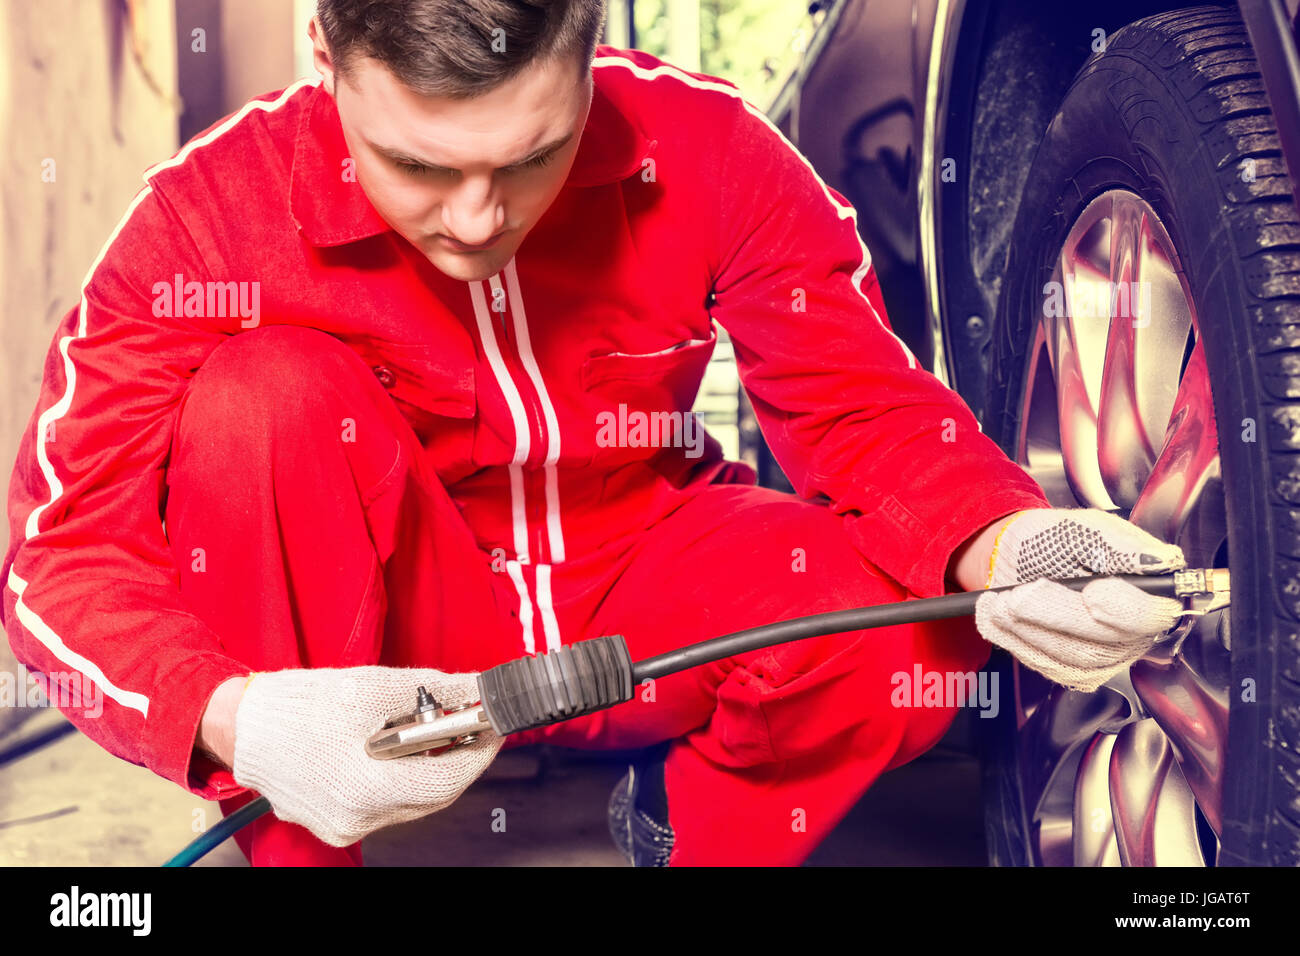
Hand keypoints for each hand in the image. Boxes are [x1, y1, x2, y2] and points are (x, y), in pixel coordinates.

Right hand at [231, 666, 503, 846]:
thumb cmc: (300, 706)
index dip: (479, 751)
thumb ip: (435, 691)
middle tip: (475, 725)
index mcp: (366, 789)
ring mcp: (344, 826)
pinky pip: (387, 803)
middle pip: (433, 795)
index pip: (448, 779)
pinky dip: (403, 778)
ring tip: (441, 732)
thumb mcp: (374, 687)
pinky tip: (405, 751)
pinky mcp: (335, 823)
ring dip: (432, 768)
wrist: (242, 727)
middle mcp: (357, 819)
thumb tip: (477, 689)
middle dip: (460, 759)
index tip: (496, 726)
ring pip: (412, 801)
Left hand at [973, 507, 1187, 691]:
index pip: (1153, 615)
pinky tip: (997, 617)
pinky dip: (1014, 639)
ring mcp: (1104, 657)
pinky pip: (1045, 665)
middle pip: (1103, 643)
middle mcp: (1133, 632)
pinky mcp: (1072, 670)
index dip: (1124, 608)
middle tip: (1020, 594)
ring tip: (1000, 600)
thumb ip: (1121, 544)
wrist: (1013, 558)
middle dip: (1055, 614)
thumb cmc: (1053, 540)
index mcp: (1148, 593)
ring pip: (1069, 657)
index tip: (1092, 591)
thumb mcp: (1085, 529)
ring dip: (1026, 626)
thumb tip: (1159, 559)